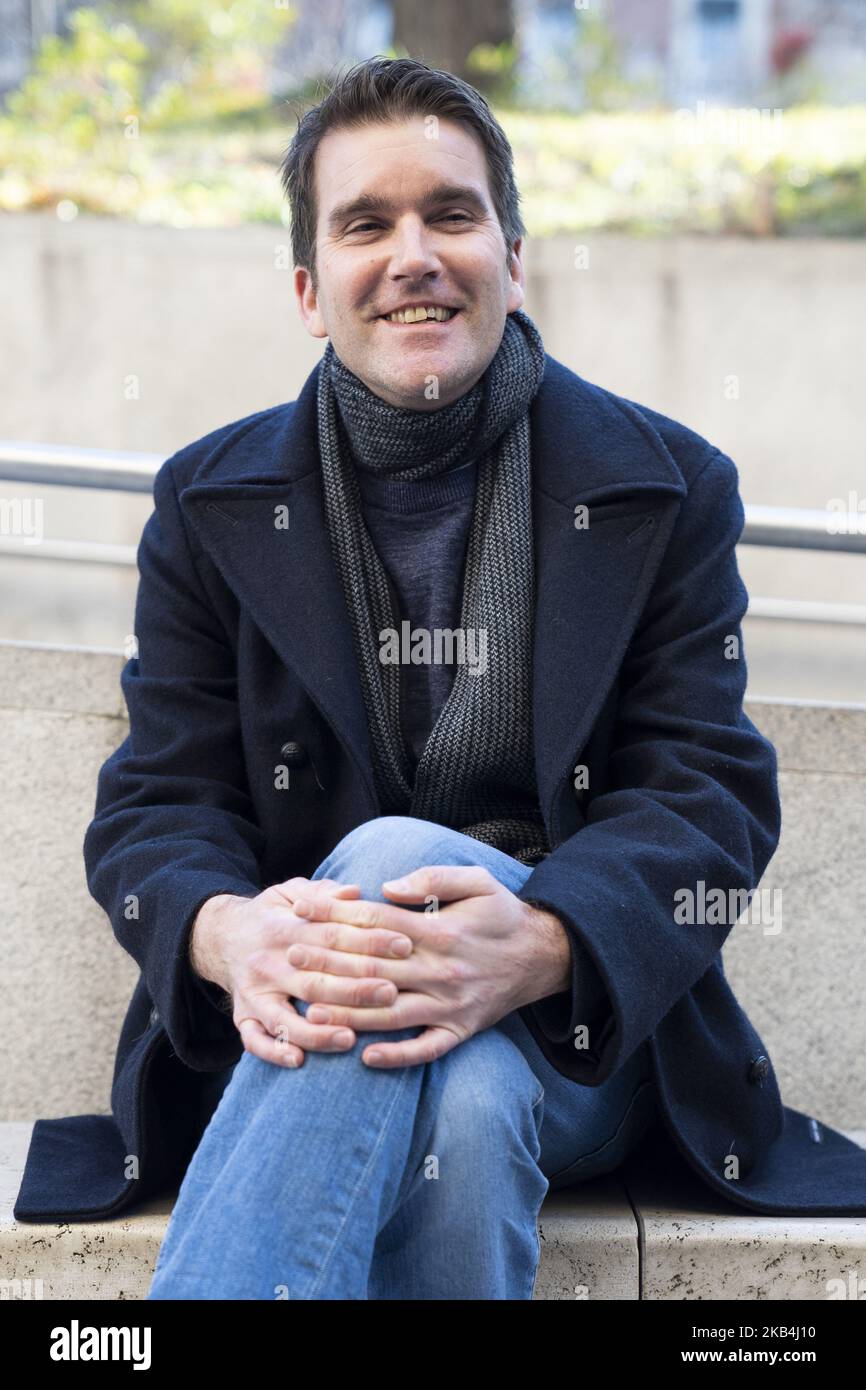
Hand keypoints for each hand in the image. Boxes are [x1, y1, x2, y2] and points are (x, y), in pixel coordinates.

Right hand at [193, 876, 414, 1069]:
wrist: (220, 935)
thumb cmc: (272, 915)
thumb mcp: (292, 892)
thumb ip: (325, 893)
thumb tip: (356, 891)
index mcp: (283, 928)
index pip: (331, 936)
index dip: (369, 941)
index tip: (404, 945)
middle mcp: (267, 963)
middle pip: (314, 980)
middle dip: (354, 989)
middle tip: (392, 992)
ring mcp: (253, 993)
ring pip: (285, 1018)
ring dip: (318, 1031)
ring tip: (351, 1038)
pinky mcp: (241, 1016)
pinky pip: (253, 1040)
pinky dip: (273, 1052)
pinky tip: (299, 1060)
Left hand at [285, 865, 570, 1067]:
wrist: (544, 956)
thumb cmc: (502, 914)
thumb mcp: (477, 880)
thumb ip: (432, 877)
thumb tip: (389, 886)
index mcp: (441, 931)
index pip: (376, 922)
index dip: (335, 915)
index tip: (302, 910)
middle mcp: (442, 971)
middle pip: (374, 967)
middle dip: (328, 961)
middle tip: (291, 957)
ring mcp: (450, 1006)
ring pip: (390, 1013)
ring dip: (348, 1012)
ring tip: (310, 1009)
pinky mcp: (460, 1031)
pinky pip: (425, 1049)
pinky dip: (397, 1055)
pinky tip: (365, 1057)